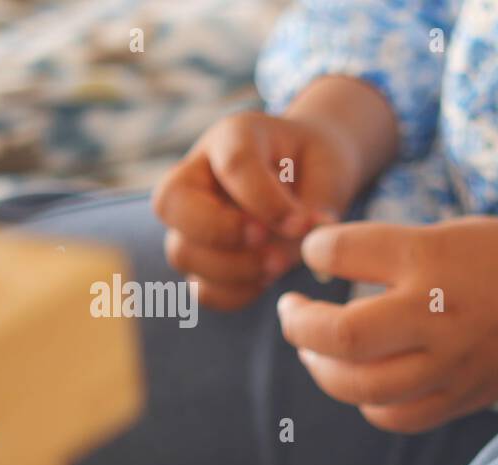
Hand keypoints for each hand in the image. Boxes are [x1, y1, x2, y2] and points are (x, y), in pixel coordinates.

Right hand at [152, 110, 361, 308]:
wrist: (309, 174)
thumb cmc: (315, 165)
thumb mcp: (327, 168)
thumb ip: (318, 201)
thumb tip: (312, 238)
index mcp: (232, 137)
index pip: (232, 164)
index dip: (265, 201)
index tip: (302, 224)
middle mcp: (198, 176)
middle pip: (170, 204)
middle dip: (222, 233)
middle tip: (269, 244)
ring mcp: (193, 220)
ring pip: (182, 253)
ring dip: (233, 270)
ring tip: (278, 264)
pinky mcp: (203, 259)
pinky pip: (202, 289)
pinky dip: (234, 294)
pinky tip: (266, 280)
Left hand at [278, 217, 497, 431]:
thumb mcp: (451, 233)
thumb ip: (391, 254)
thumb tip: (325, 275)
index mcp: (430, 256)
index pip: (337, 253)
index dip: (314, 250)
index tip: (318, 252)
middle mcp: (437, 313)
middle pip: (338, 336)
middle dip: (298, 325)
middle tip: (291, 312)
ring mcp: (451, 363)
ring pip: (359, 386)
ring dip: (321, 369)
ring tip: (316, 354)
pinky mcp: (463, 396)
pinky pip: (395, 416)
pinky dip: (367, 401)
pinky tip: (365, 382)